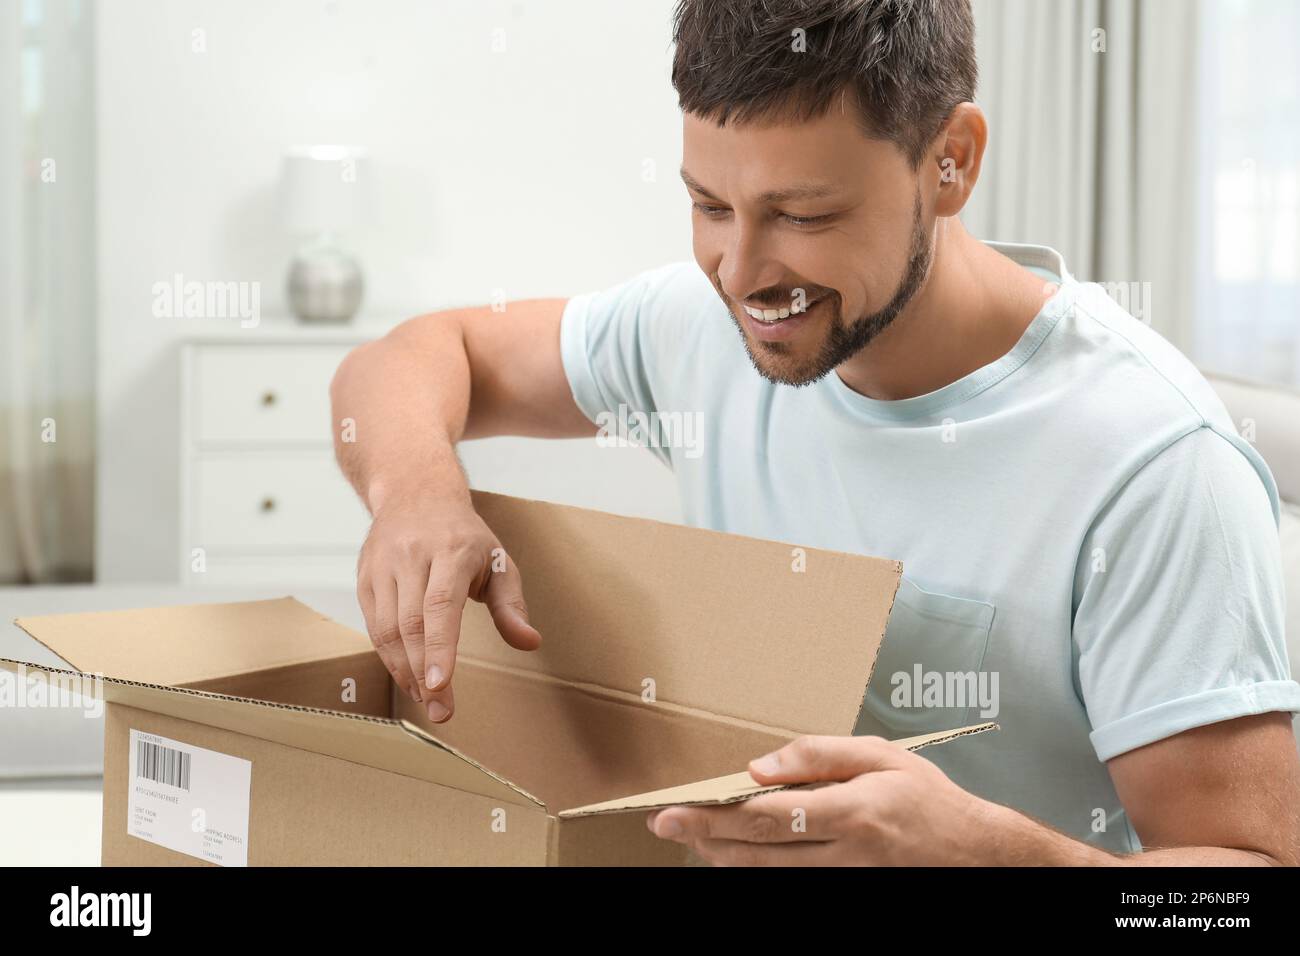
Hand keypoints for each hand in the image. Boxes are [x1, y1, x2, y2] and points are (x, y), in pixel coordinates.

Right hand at [356, 492, 540, 721]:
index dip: (440, 648)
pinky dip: (390, 657)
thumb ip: (511, 605)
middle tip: (440, 712)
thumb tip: (530, 642)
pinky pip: (373, 626)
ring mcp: (383, 566)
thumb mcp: (498, 561)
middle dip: (424, 674)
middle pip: (411, 624)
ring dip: (405, 672)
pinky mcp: (365, 578)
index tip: (441, 686)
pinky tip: (409, 677)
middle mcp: (412, 556)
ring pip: (386, 629)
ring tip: (427, 700)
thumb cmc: (464, 535)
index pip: (441, 605)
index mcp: (451, 551)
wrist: (415, 493)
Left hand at [645, 734, 999, 864]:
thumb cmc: (928, 800)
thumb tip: (760, 766)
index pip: (769, 817)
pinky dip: (756, 867)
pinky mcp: (843, 889)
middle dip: (705, 838)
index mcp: (852, 812)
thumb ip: (819, 756)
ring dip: (724, 855)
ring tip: (690, 836)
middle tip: (663, 825)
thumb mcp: (881, 756)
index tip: (677, 812)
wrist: (976, 855)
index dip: (718, 817)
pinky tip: (733, 852)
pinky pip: (790, 881)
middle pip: (758, 851)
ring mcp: (843, 880)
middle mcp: (844, 854)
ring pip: (768, 874)